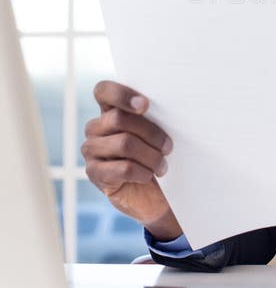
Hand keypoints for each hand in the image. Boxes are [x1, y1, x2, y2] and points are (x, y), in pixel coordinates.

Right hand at [82, 81, 181, 240]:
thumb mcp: (157, 133)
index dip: (121, 94)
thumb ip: (154, 117)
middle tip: (169, 147)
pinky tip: (148, 176)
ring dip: (151, 156)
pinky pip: (122, 168)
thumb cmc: (157, 156)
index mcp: (110, 110)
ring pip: (124, 143)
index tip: (145, 104)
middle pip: (119, 118)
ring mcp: (91, 150)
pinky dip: (142, 172)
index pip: (103, 90)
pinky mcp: (94, 173)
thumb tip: (172, 103)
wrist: (154, 196)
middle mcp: (95, 127)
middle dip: (151, 132)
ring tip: (162, 166)